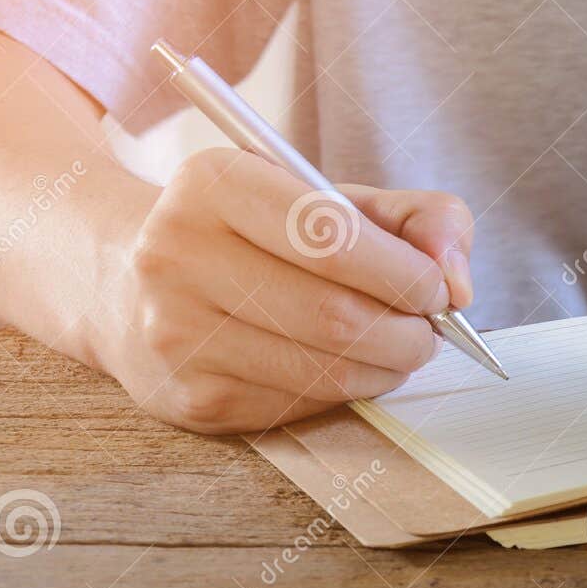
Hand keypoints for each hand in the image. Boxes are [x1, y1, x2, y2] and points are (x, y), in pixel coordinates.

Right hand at [100, 148, 474, 433]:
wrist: (128, 283)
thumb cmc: (257, 236)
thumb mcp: (329, 199)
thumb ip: (416, 218)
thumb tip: (458, 281)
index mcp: (214, 183)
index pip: (334, 238)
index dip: (407, 273)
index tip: (439, 288)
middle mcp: (178, 255)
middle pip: (336, 315)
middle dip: (409, 331)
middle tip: (429, 330)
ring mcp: (176, 333)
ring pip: (325, 368)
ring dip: (387, 367)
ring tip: (397, 347)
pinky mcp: (189, 397)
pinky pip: (301, 403)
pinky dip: (346, 390)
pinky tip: (344, 367)